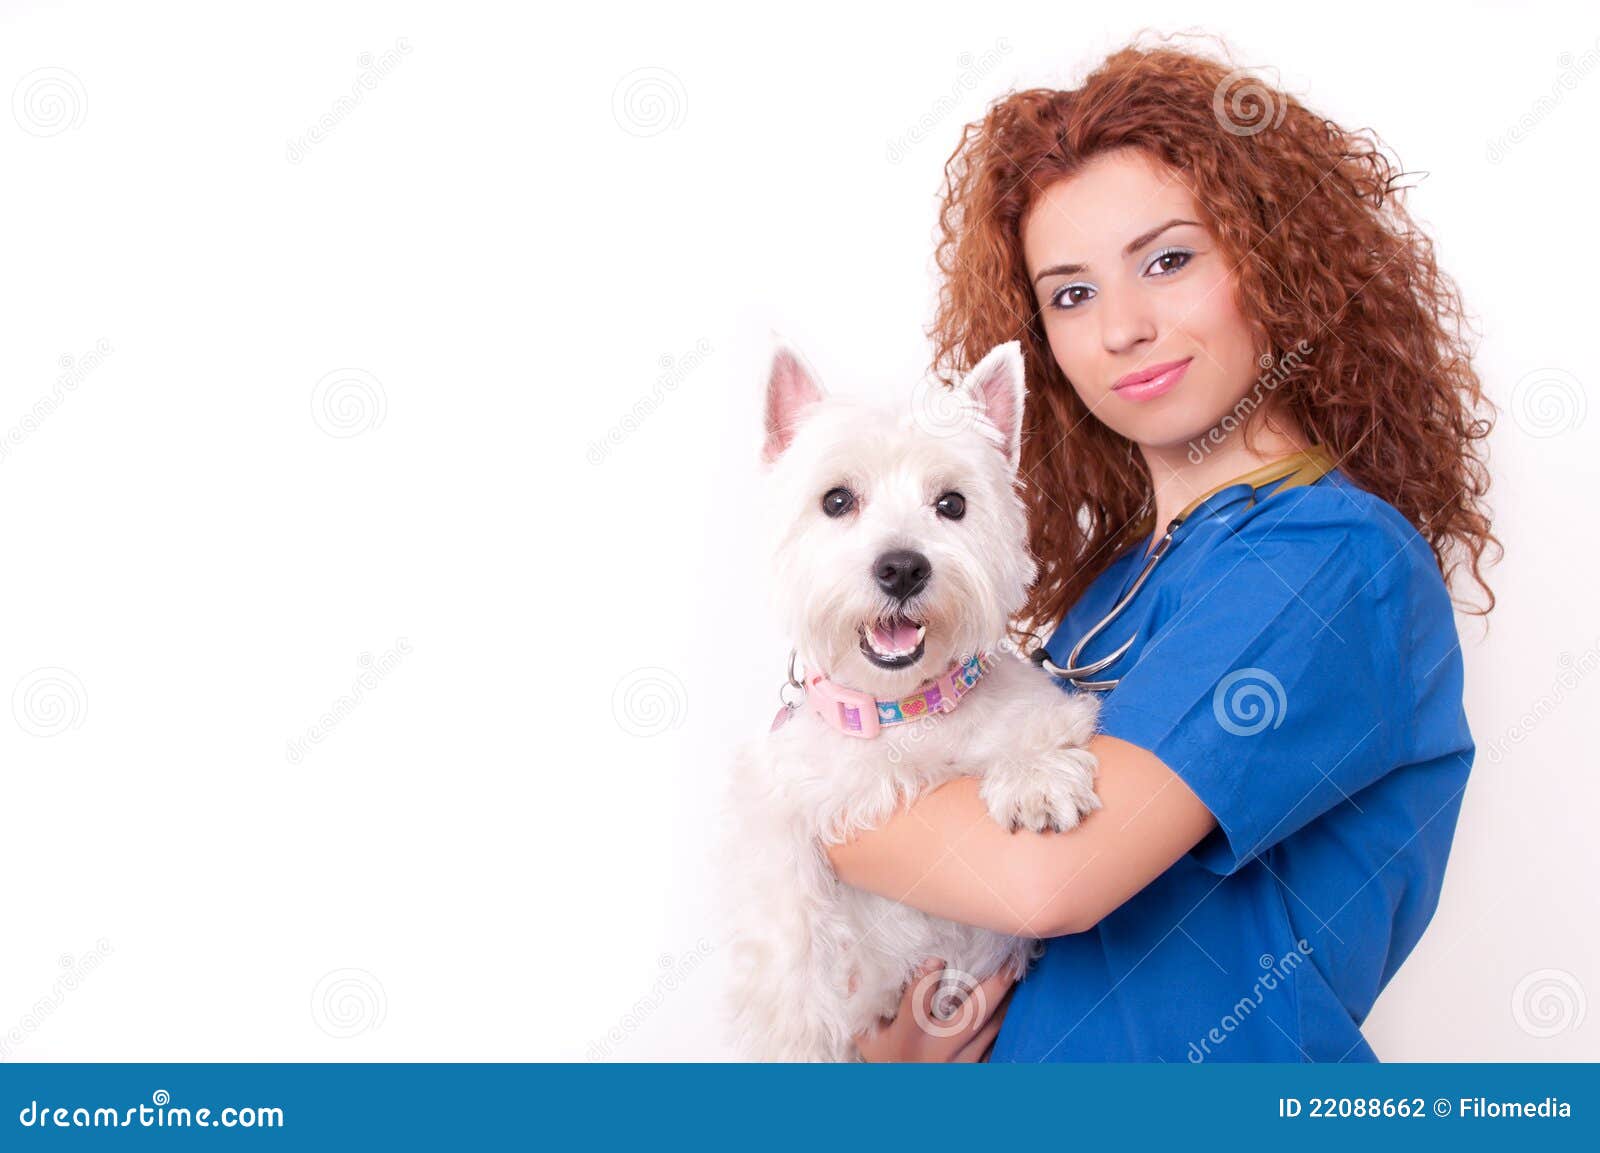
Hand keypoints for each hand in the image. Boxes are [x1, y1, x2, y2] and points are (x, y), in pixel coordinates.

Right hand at [851, 957, 1019, 1061]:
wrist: (908, 1104)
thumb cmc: (888, 1063)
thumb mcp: (867, 1036)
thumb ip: (860, 998)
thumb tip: (849, 948)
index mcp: (908, 1037)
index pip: (917, 1002)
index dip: (926, 978)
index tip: (937, 958)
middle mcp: (937, 1050)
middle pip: (971, 1014)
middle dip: (993, 986)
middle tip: (1007, 960)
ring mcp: (961, 1063)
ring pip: (991, 1027)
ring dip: (1005, 1000)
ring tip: (1015, 973)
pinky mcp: (975, 1070)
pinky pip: (996, 1043)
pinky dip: (1004, 1021)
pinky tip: (1011, 1002)